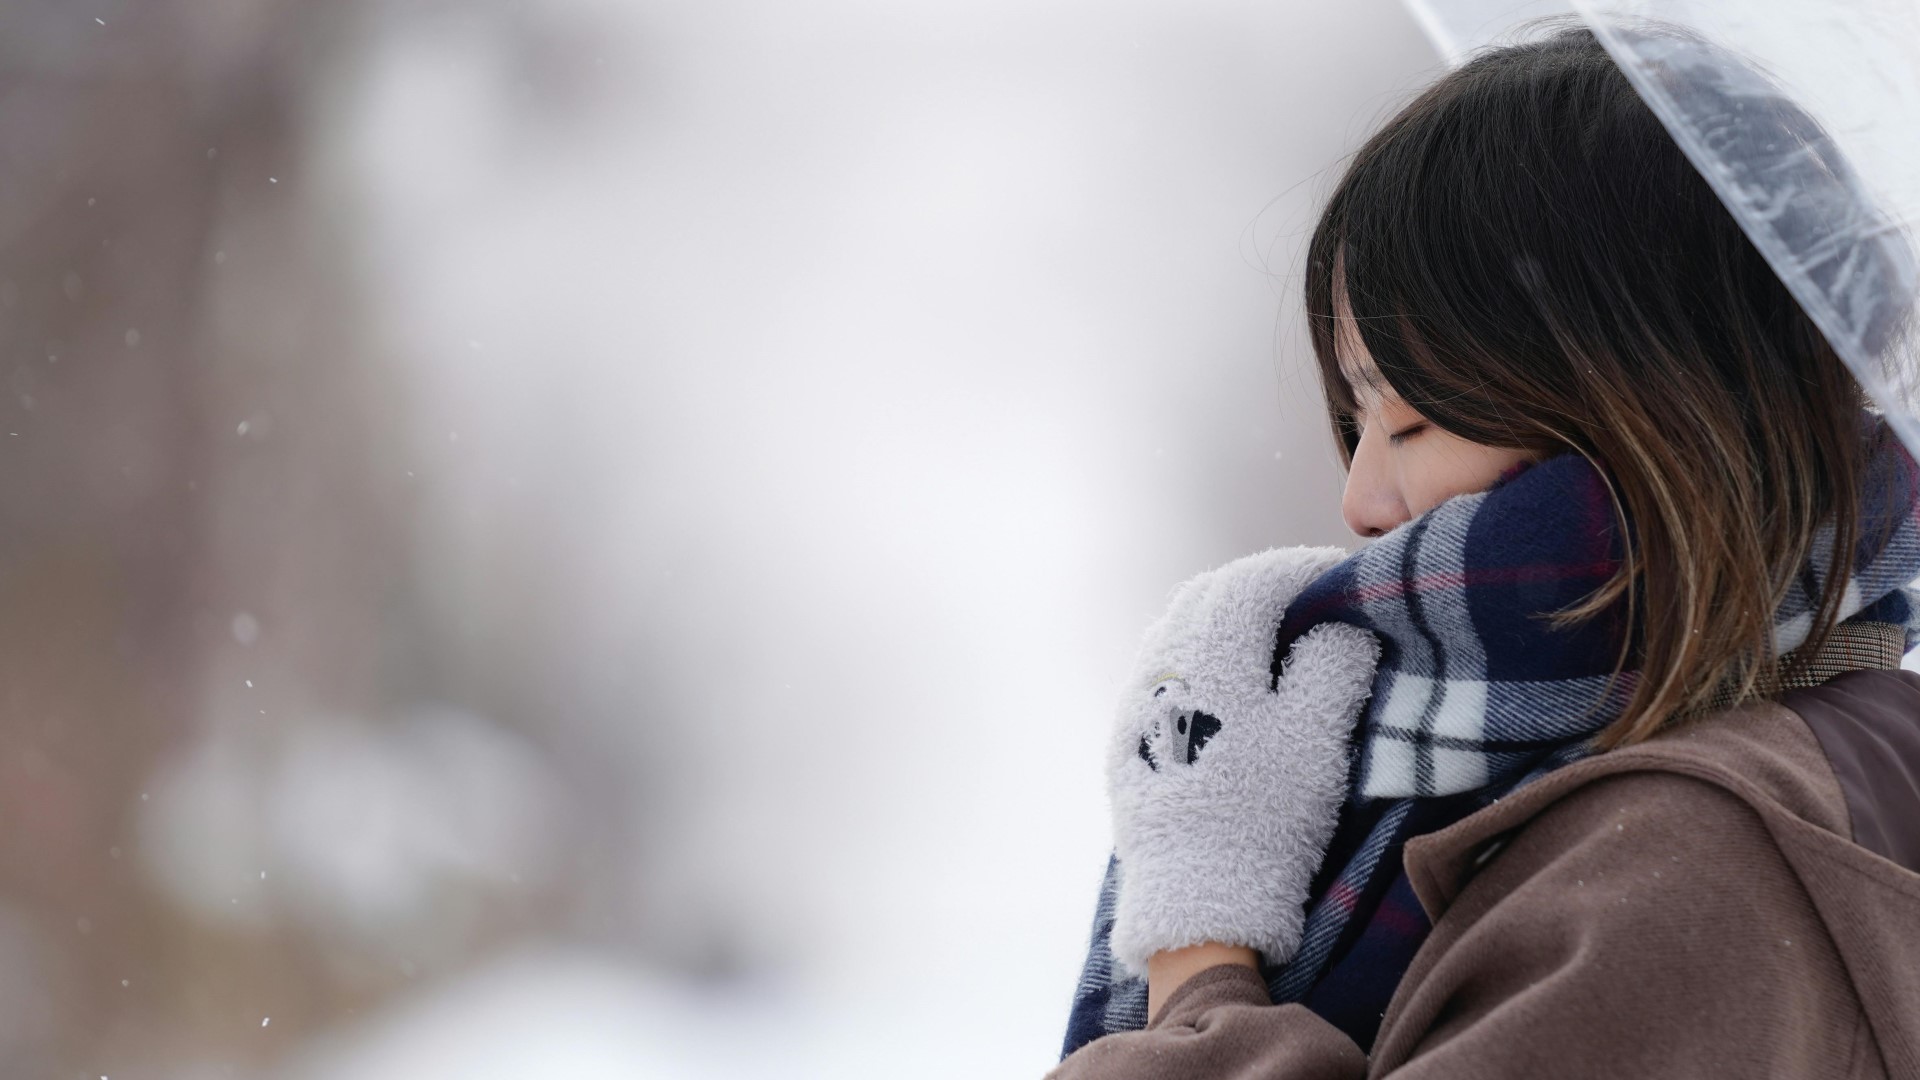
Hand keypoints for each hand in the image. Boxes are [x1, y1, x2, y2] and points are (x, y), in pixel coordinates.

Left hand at [1106, 546, 1378, 977]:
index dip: (1302, 570)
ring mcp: (1135, 700)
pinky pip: (1162, 672)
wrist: (1194, 896)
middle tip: (1311, 601)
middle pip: (1210, 596)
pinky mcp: (1125, 739)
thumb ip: (1332, 663)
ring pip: (1180, 631)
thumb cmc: (1263, 811)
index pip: (1254, 580)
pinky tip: (1229, 686)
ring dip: (1227, 621)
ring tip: (1273, 640)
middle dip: (1262, 587)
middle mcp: (1160, 661)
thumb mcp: (1316, 733)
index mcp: (1208, 648)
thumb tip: (1336, 624)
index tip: (1342, 576)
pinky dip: (1200, 658)